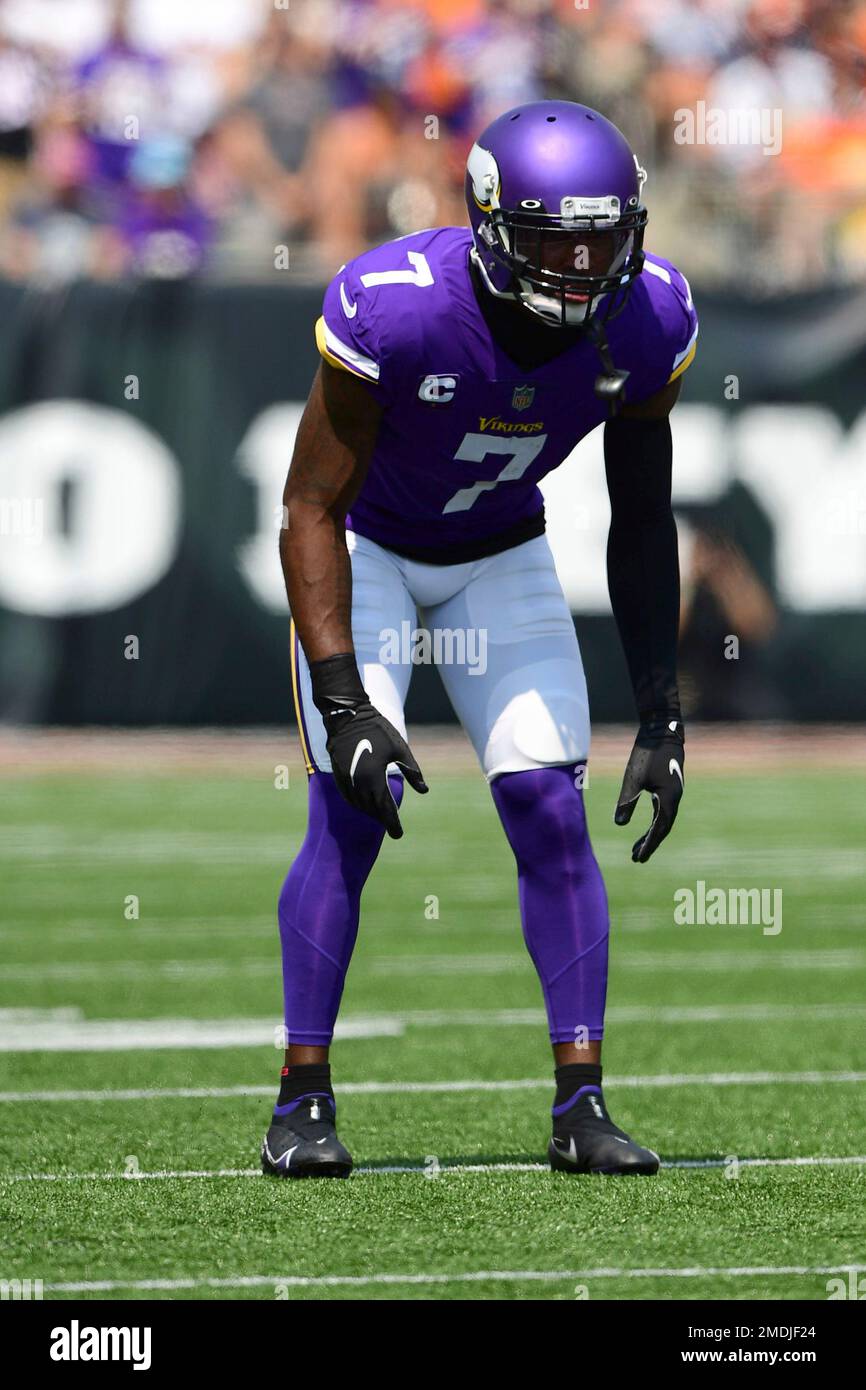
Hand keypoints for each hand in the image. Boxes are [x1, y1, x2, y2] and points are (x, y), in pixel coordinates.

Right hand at [325, 702, 426, 838]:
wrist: (348, 717)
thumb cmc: (378, 731)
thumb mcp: (401, 750)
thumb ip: (413, 772)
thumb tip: (424, 790)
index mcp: (374, 778)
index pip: (384, 809)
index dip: (392, 824)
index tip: (398, 835)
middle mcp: (358, 782)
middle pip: (371, 809)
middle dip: (381, 819)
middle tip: (391, 825)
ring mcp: (346, 779)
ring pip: (358, 804)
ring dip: (369, 812)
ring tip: (380, 815)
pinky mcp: (338, 774)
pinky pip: (348, 796)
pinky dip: (357, 804)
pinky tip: (364, 804)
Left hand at [615, 718, 684, 862]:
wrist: (661, 729)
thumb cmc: (647, 752)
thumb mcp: (633, 777)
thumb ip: (627, 801)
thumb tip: (619, 824)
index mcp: (669, 798)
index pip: (660, 829)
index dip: (649, 845)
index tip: (639, 858)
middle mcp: (675, 798)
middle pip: (663, 827)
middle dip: (650, 843)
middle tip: (636, 858)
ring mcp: (674, 791)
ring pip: (664, 819)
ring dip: (652, 833)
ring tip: (638, 847)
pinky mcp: (669, 785)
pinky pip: (664, 809)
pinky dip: (655, 820)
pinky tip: (649, 825)